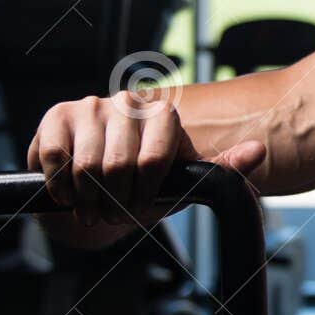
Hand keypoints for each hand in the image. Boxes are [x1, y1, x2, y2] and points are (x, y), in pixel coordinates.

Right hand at [26, 91, 264, 240]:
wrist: (97, 189)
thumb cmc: (147, 186)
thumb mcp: (186, 182)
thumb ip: (223, 168)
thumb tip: (257, 151)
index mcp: (162, 115)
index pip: (154, 162)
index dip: (142, 195)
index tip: (138, 208)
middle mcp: (127, 102)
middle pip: (118, 167)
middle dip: (113, 202)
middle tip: (111, 212)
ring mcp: (91, 105)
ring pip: (86, 165)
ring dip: (87, 200)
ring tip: (92, 208)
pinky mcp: (57, 115)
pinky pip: (56, 158)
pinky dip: (61, 187)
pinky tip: (69, 192)